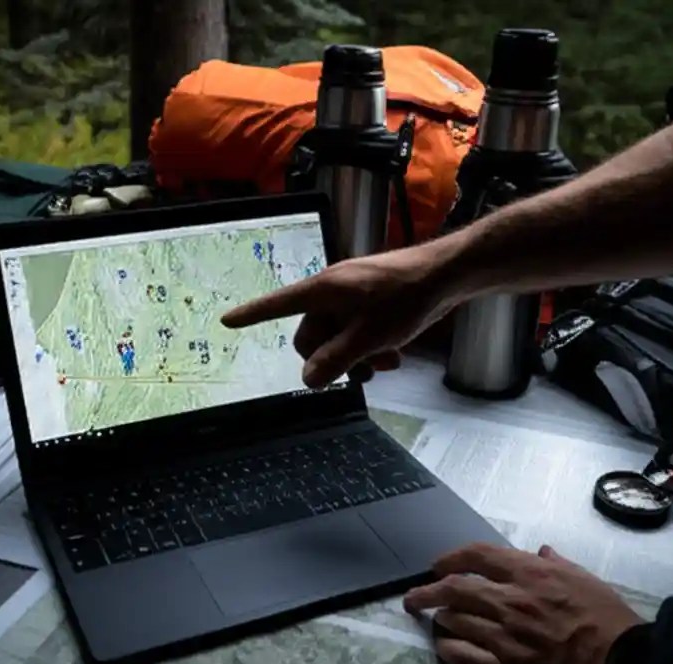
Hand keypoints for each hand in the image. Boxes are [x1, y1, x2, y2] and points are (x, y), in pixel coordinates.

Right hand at [221, 243, 454, 386]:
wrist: (445, 276)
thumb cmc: (405, 298)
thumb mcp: (368, 337)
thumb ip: (336, 360)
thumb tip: (308, 380)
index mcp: (323, 291)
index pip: (277, 305)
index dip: (252, 315)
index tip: (227, 321)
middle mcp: (332, 291)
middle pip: (311, 335)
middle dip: (332, 358)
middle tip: (361, 372)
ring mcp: (352, 296)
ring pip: (337, 337)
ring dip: (356, 356)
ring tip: (383, 365)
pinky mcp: (370, 302)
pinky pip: (356, 330)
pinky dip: (368, 345)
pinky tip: (391, 355)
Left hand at [404, 543, 644, 663]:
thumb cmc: (610, 622)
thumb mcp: (587, 581)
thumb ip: (558, 564)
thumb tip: (539, 551)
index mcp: (531, 575)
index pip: (477, 556)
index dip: (449, 558)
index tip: (436, 565)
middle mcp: (511, 601)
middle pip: (454, 589)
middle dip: (427, 591)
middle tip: (414, 597)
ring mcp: (505, 637)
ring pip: (454, 621)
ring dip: (441, 620)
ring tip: (439, 622)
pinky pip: (462, 656)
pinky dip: (448, 648)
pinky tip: (446, 647)